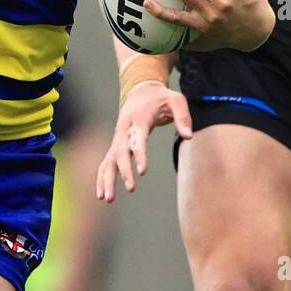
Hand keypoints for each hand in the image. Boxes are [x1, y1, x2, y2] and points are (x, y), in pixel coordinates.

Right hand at [96, 84, 192, 201]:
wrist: (140, 91)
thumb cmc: (160, 98)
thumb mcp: (176, 100)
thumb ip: (183, 117)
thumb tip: (188, 136)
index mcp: (138, 118)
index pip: (137, 138)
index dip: (139, 154)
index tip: (142, 171)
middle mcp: (124, 129)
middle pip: (120, 151)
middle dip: (124, 170)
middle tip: (131, 188)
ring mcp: (118, 138)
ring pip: (109, 160)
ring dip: (107, 179)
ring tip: (108, 199)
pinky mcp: (116, 146)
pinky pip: (106, 163)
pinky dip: (102, 178)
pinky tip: (102, 195)